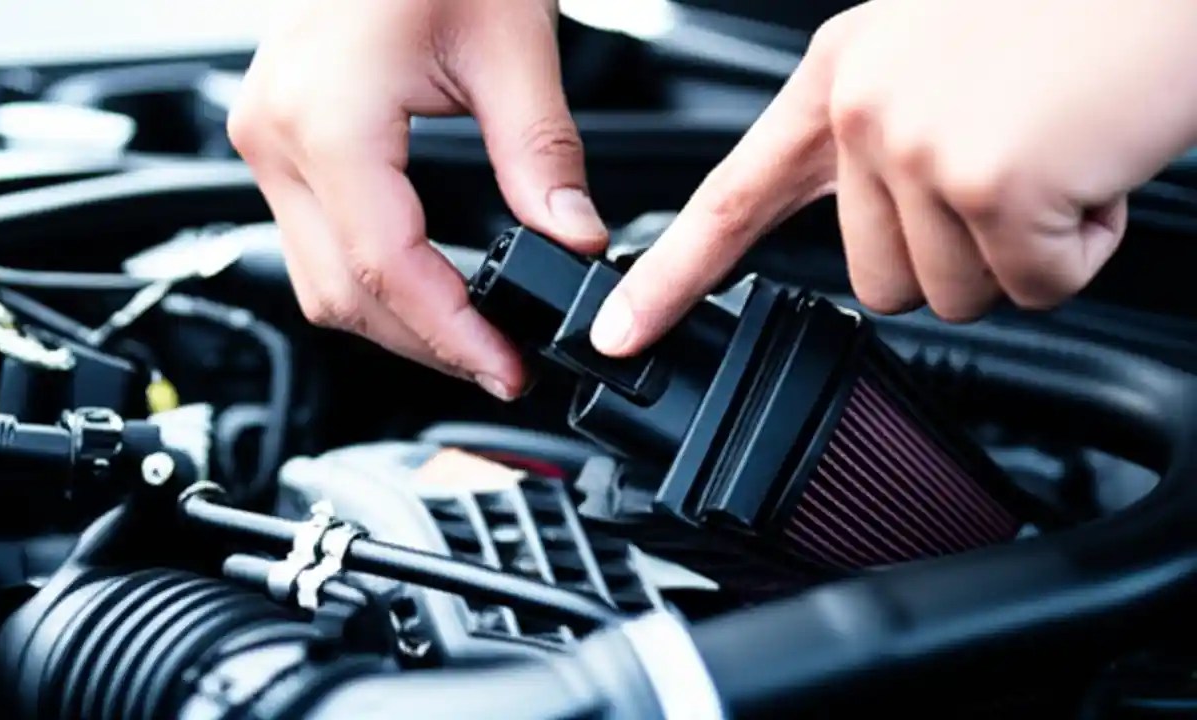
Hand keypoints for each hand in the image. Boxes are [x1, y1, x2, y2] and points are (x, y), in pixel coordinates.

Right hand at [228, 0, 607, 399]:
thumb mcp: (511, 45)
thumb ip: (542, 158)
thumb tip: (574, 242)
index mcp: (326, 118)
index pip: (387, 270)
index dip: (452, 336)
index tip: (507, 370)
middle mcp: (276, 137)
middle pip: (344, 295)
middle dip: (427, 345)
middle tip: (503, 366)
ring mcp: (266, 138)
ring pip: (319, 281)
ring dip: (396, 322)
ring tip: (474, 337)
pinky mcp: (279, 136)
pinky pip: (315, 241)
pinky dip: (373, 280)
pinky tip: (429, 288)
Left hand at [591, 0, 1196, 356]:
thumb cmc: (1075, 10)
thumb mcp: (940, 60)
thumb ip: (882, 147)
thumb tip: (880, 242)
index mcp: (839, 76)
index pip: (730, 198)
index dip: (670, 278)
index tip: (617, 333)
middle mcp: (862, 109)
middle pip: (877, 280)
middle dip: (956, 254)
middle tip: (1017, 168)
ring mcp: (919, 145)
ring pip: (955, 295)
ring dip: (1024, 250)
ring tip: (1059, 152)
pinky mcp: (990, 181)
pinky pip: (1036, 286)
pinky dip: (1082, 246)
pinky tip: (1095, 164)